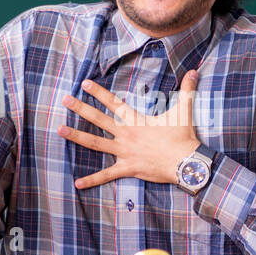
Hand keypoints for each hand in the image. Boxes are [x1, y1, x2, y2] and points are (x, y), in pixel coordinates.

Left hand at [59, 71, 201, 188]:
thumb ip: (187, 89)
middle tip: (64, 100)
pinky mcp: (127, 168)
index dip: (98, 92)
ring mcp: (124, 152)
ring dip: (77, 137)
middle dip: (80, 109)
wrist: (185, 162)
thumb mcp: (184, 110)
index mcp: (135, 120)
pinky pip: (106, 175)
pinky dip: (92, 180)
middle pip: (98, 119)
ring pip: (95, 143)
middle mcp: (125, 134)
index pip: (113, 102)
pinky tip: (77, 183)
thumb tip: (196, 71)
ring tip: (60, 130)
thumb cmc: (183, 137)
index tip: (84, 83)